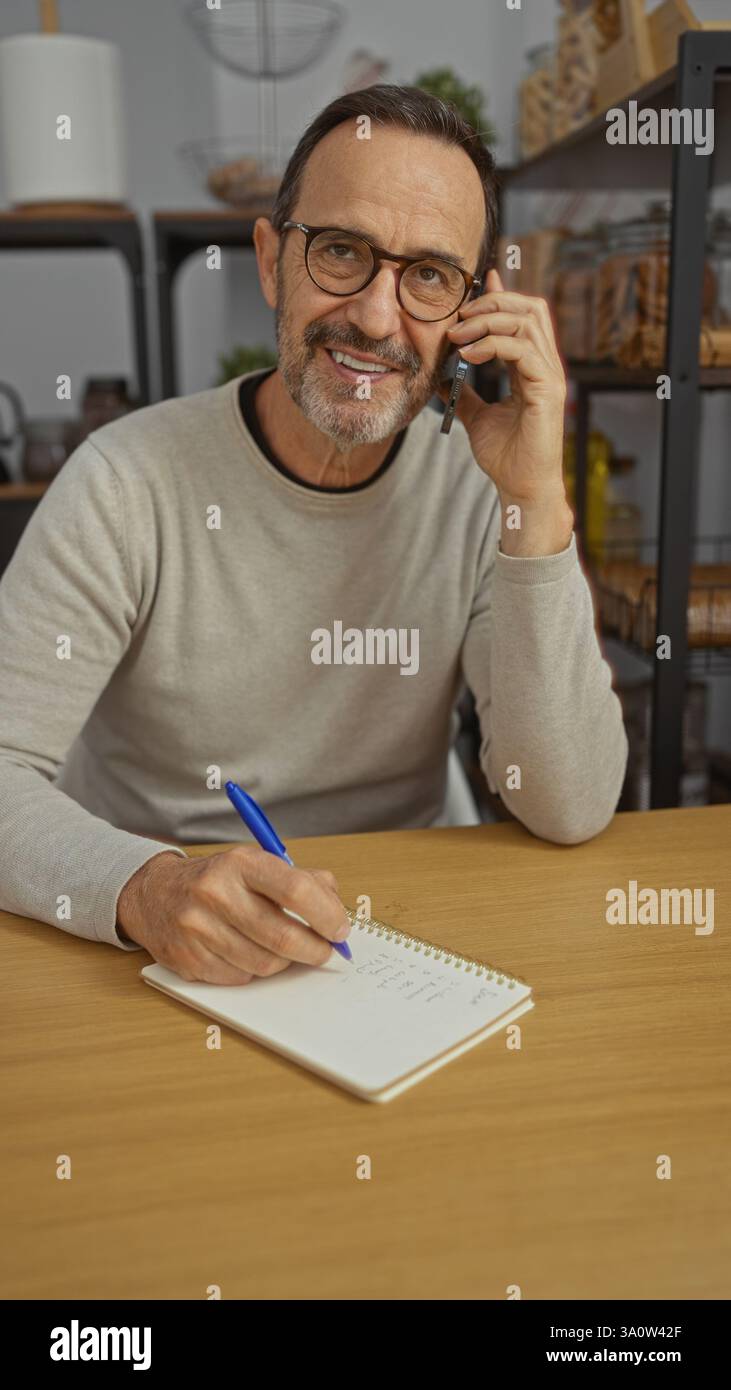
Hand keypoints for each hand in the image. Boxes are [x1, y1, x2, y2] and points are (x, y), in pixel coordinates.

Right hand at [117, 848, 350, 983]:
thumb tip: (338, 910)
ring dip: (284, 962)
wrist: (154, 895)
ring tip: (283, 949)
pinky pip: (240, 978)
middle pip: (283, 937)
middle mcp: (215, 893)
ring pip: (265, 964)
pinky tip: (249, 953)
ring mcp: (197, 928)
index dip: (327, 915)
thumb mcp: (257, 864)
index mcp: (240, 863)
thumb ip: (302, 880)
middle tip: (325, 951)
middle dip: (315, 950)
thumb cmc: (218, 880)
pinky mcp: (187, 959)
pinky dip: (254, 971)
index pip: (297, 890)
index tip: (340, 929)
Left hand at [438, 268, 572, 556]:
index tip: (475, 284)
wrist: (520, 488)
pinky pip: (523, 350)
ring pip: (527, 321)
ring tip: (459, 335)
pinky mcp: (547, 389)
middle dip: (492, 302)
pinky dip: (494, 344)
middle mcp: (545, 365)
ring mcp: (549, 375)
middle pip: (530, 308)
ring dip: (489, 320)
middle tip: (459, 316)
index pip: (523, 317)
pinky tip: (471, 355)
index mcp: (532, 367)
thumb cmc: (506, 457)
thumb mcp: (477, 416)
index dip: (501, 294)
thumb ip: (465, 392)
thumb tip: (441, 374)